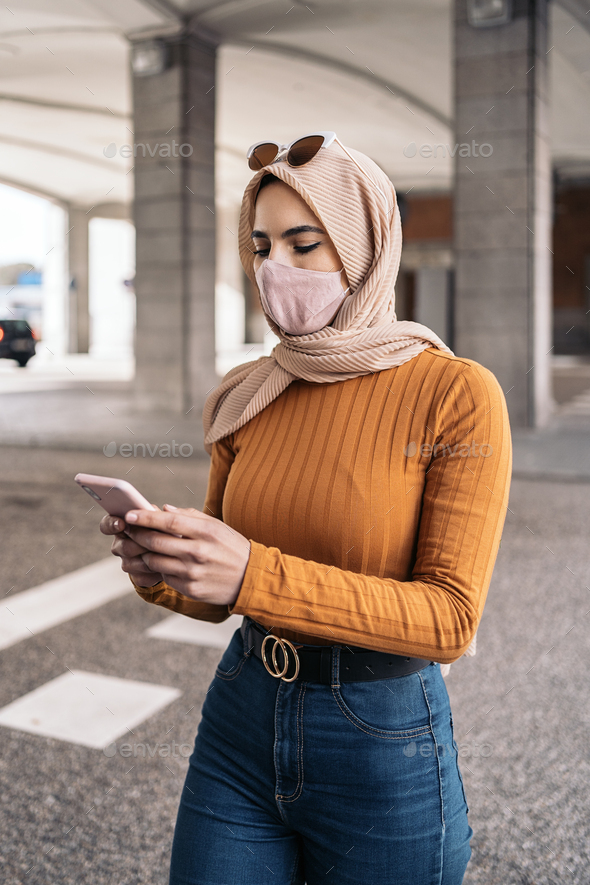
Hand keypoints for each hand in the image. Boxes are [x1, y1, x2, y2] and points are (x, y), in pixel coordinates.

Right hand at [99, 513, 163, 587]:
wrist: (176, 556)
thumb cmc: (169, 532)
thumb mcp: (167, 519)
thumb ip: (162, 513)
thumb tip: (161, 509)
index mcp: (124, 526)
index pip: (107, 524)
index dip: (111, 524)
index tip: (121, 524)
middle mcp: (121, 544)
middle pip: (122, 546)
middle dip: (140, 544)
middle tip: (156, 540)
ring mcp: (127, 561)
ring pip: (130, 563)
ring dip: (148, 558)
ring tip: (164, 554)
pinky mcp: (137, 577)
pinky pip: (140, 577)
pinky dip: (153, 573)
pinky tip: (164, 567)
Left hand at [123, 505, 250, 605]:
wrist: (251, 578)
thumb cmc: (231, 547)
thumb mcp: (217, 526)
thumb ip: (190, 515)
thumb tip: (163, 509)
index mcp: (206, 532)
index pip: (168, 521)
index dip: (145, 518)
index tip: (130, 514)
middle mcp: (198, 552)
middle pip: (156, 542)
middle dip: (137, 535)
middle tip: (129, 530)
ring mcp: (193, 573)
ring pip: (155, 561)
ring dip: (145, 553)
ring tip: (145, 547)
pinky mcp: (191, 590)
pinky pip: (165, 577)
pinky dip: (160, 569)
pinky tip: (163, 563)